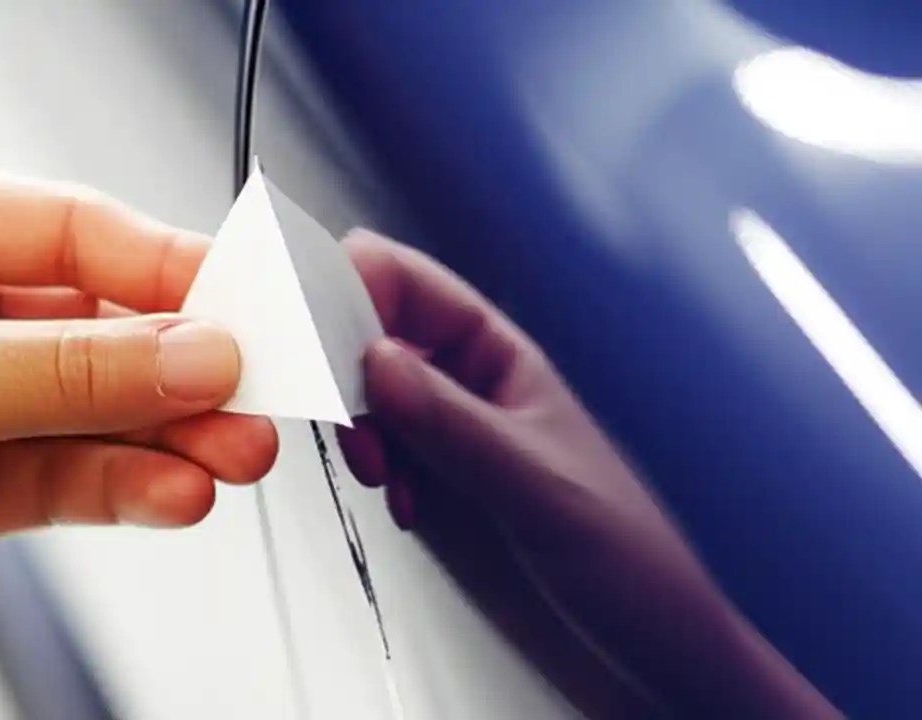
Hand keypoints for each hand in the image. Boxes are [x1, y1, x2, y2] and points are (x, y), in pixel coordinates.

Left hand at [0, 162, 276, 654]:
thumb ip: (74, 372)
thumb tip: (199, 354)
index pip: (79, 232)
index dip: (172, 271)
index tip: (248, 311)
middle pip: (100, 326)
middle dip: (180, 368)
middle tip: (258, 398)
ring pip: (93, 408)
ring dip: (167, 435)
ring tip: (234, 456)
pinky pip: (65, 473)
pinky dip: (123, 485)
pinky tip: (172, 493)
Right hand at [338, 232, 836, 718]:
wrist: (648, 639)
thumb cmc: (627, 554)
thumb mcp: (537, 485)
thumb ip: (454, 423)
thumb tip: (375, 362)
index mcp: (499, 354)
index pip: (408, 283)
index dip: (353, 287)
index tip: (316, 332)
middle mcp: (467, 383)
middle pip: (369, 334)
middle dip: (341, 370)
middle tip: (349, 421)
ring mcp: (448, 431)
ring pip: (364, 396)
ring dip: (357, 429)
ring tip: (386, 475)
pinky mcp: (435, 479)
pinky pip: (377, 449)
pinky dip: (372, 470)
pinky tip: (405, 504)